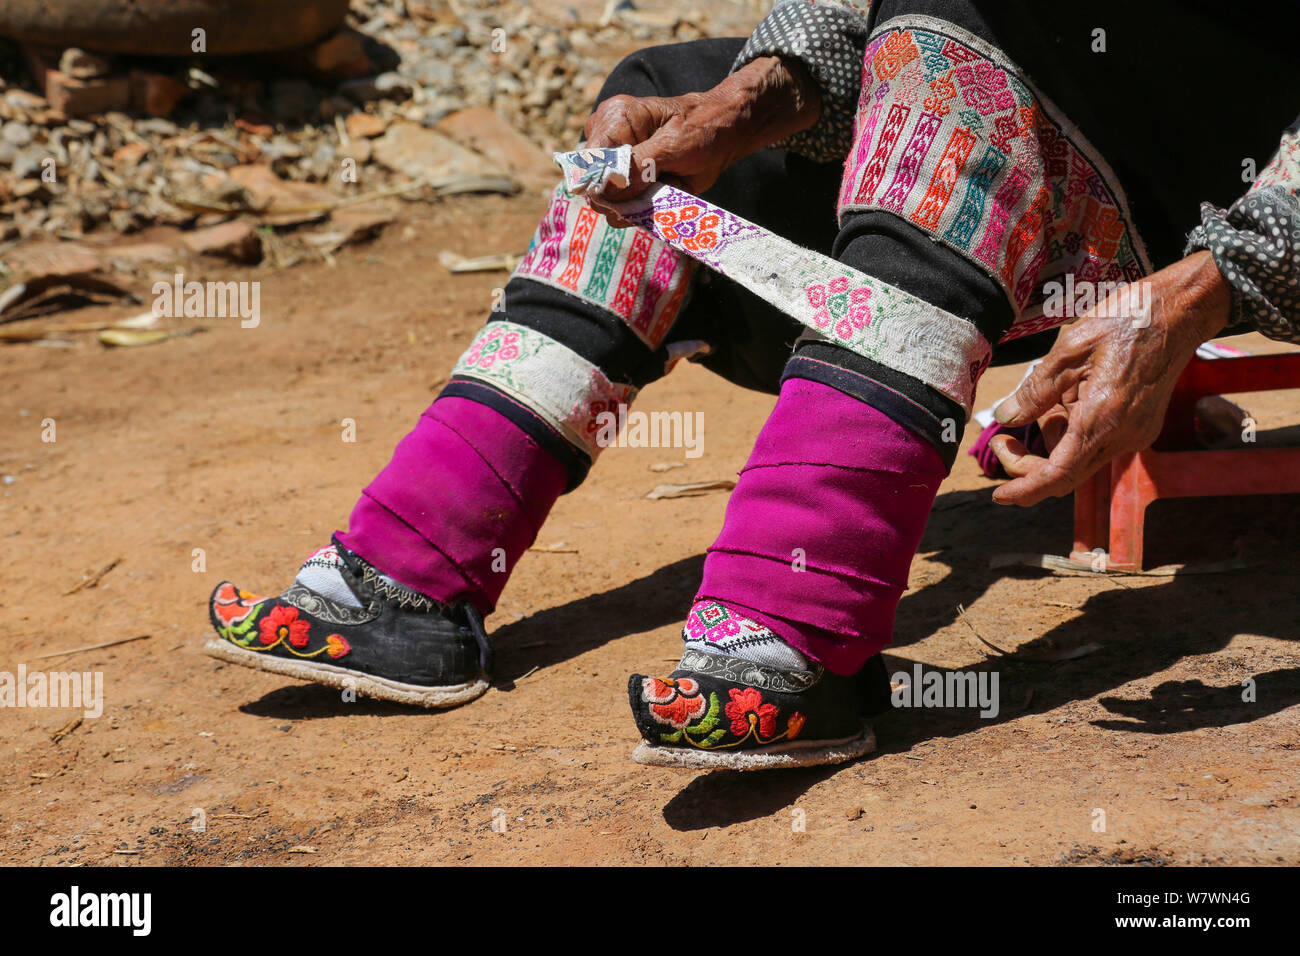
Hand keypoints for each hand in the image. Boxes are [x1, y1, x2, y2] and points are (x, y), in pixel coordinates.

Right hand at [582, 55, 819, 225]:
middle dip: (622, 200)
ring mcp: (611, 158)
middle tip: (656, 193)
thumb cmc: (701, 130)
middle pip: (593, 184)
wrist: (721, 132)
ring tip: (661, 188)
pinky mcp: (621, 178)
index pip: (591, 161)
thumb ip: (638, 167)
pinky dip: (638, 208)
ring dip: (633, 205)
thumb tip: (606, 189)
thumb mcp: (673, 147)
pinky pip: (618, 205)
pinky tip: (658, 193)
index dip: (606, 187)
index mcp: (615, 118)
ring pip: (605, 200)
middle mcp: (605, 136)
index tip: (634, 199)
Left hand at [989, 251, 1231, 506]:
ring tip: (1052, 393)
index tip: (1000, 497)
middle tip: (1001, 437)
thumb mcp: (1067, 350)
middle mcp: (1122, 436)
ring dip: (1053, 436)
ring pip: (1078, 456)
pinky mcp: (1139, 427)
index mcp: (1102, 419)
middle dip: (1028, 461)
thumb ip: (1034, 391)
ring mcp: (1134, 434)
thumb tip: (1006, 419)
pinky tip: (1073, 394)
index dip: (1025, 489)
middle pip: (1064, 472)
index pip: (1058, 475)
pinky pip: (1095, 441)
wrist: (1179, 311)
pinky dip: (1073, 428)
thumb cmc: (1125, 321)